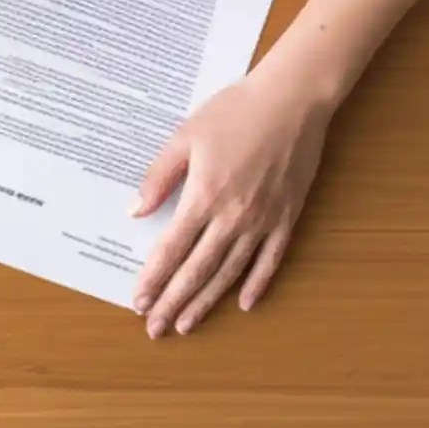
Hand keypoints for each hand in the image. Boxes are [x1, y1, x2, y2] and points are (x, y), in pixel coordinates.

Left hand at [130, 70, 334, 337]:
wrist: (292, 99)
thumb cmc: (234, 112)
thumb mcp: (184, 137)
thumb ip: (158, 178)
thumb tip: (135, 212)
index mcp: (204, 196)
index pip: (172, 249)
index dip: (154, 278)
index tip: (139, 301)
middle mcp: (234, 217)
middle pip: (198, 270)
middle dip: (173, 302)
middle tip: (155, 328)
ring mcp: (264, 220)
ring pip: (230, 272)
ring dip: (207, 301)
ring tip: (187, 324)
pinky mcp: (287, 217)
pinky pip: (271, 259)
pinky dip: (257, 284)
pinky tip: (244, 305)